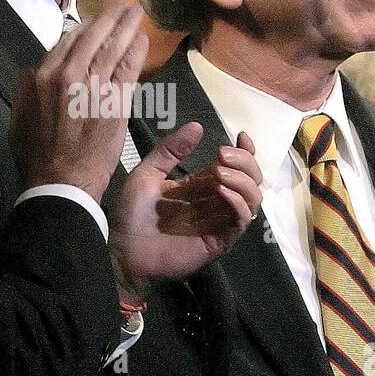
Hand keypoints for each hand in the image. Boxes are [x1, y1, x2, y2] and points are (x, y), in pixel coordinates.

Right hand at [10, 2, 146, 202]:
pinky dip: (135, 51)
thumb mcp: (20, 116)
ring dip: (126, 26)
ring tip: (136, 11)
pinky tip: (142, 39)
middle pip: (93, 36)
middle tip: (123, 3)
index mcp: (44, 75)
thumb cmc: (37, 154)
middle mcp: (69, 74)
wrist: (61, 180)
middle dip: (110, 17)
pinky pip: (128, 68)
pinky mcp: (116, 101)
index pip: (68, 41)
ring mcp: (95, 86)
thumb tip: (36, 70)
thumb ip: (28, 88)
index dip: (85, 28)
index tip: (96, 21)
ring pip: (113, 47)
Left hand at [109, 125, 261, 301]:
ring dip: (243, 181)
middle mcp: (215, 202)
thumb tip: (197, 125)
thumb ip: (170, 150)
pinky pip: (242, 221)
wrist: (121, 250)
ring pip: (253, 199)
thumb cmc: (131, 214)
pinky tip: (222, 192)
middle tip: (222, 156)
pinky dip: (238, 203)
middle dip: (244, 162)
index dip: (246, 152)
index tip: (242, 135)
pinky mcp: (219, 241)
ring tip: (219, 173)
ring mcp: (219, 222)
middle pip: (251, 180)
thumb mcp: (147, 173)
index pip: (237, 167)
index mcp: (201, 185)